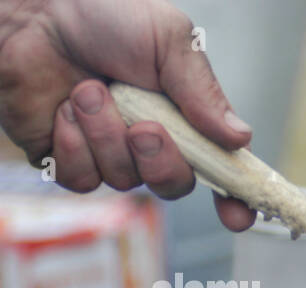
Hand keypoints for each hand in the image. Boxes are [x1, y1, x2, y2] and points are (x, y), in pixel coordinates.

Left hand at [0, 0, 254, 229]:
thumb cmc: (103, 12)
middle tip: (144, 128)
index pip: (220, 166)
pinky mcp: (66, 157)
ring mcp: (108, 151)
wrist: (31, 9)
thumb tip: (241, 139)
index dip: (234, 196)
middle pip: (174, 184)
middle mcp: (150, 138)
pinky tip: (63, 111)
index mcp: (185, 113)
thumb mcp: (168, 38)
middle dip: (161, 161)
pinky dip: (73, 147)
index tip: (238, 217)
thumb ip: (204, 91)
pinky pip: (82, 180)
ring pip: (125, 181)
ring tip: (87, 91)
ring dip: (106, 137)